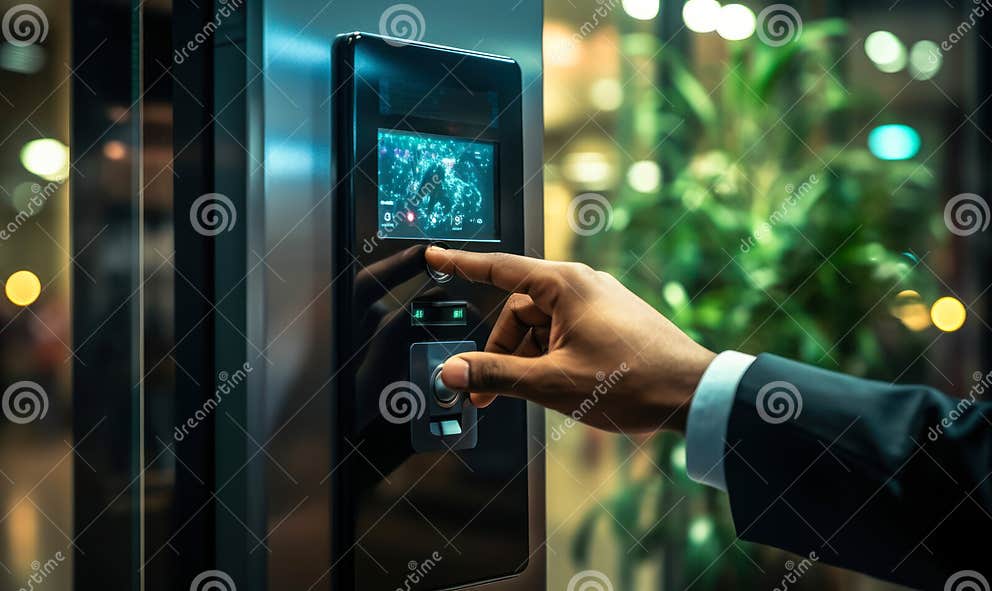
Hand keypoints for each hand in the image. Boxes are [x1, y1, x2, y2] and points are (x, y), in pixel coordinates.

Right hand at [424, 247, 715, 433]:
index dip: (461, 266)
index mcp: (565, 285)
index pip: (499, 269)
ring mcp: (597, 303)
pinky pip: (564, 333)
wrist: (694, 394)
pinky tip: (556, 388)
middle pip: (518, 312)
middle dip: (500, 353)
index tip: (433, 256)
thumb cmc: (630, 382)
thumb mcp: (553, 383)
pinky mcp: (610, 321)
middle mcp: (580, 285)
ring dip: (526, 361)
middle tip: (486, 395)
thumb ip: (497, 374)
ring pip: (541, 327)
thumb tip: (452, 371)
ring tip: (531, 398)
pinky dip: (550, 358)